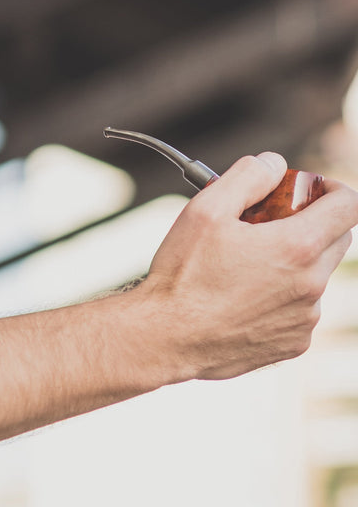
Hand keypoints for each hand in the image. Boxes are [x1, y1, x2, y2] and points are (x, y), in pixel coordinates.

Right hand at [143, 152, 357, 380]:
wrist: (167, 336)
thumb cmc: (183, 273)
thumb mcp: (205, 209)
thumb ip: (246, 177)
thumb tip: (274, 164)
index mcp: (296, 247)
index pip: (348, 207)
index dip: (332, 189)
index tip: (306, 189)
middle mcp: (311, 284)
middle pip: (336, 239)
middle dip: (310, 222)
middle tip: (265, 220)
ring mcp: (306, 317)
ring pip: (315, 275)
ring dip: (292, 261)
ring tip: (242, 263)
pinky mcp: (295, 343)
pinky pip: (301, 307)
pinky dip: (282, 294)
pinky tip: (242, 294)